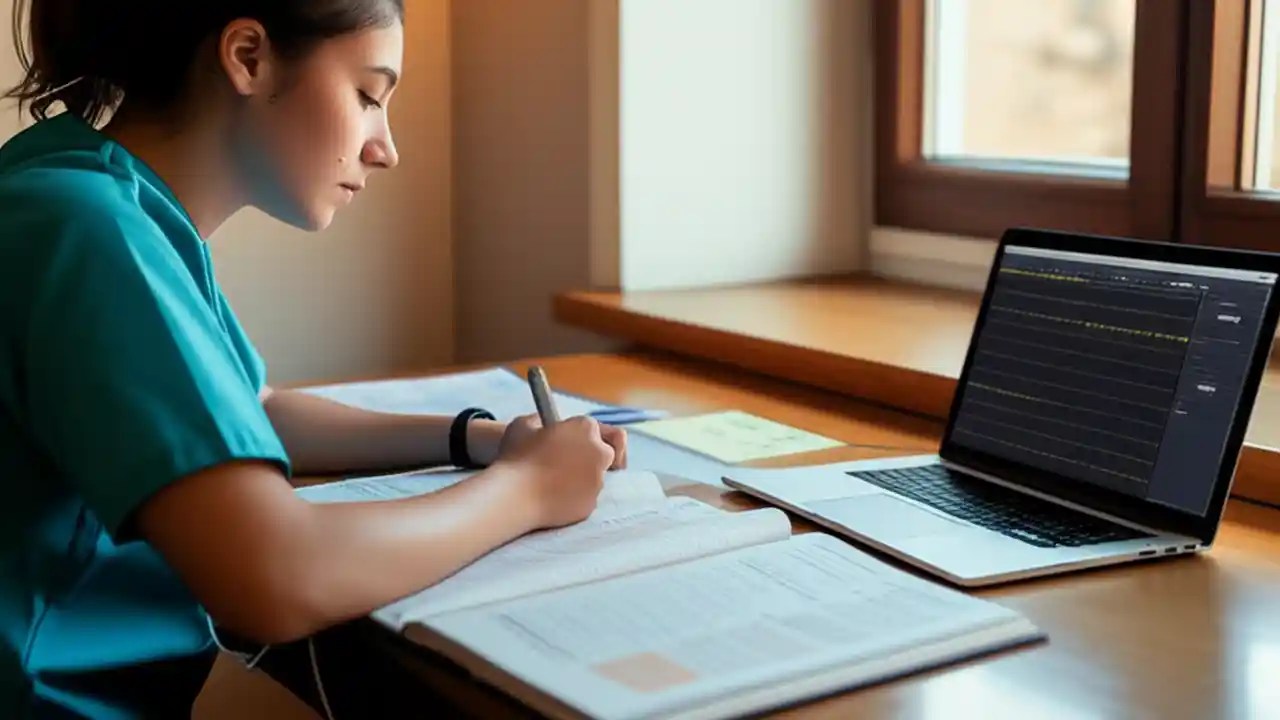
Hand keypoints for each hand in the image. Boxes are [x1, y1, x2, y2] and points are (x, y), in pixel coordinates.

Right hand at [495, 416, 613, 527]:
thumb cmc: (516, 457)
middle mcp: (599, 453)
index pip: (594, 428)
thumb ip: (539, 421)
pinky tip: (552, 498)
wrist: (513, 496)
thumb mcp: (523, 425)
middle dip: (590, 456)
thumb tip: (543, 425)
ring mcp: (598, 481)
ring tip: (552, 483)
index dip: (579, 434)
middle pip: (605, 452)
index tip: (567, 440)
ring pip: (595, 477)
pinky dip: (574, 498)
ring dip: (581, 478)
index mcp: (585, 428)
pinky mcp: (591, 504)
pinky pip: (586, 498)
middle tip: (567, 462)